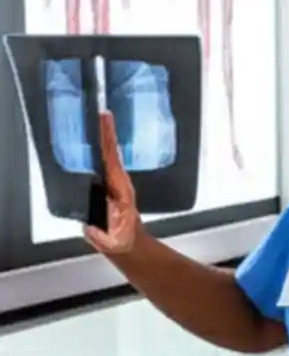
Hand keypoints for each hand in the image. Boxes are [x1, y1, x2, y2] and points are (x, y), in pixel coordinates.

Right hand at [83, 111, 142, 255]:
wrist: (128, 244)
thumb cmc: (120, 239)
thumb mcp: (110, 239)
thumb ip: (101, 235)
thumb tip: (93, 230)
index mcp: (119, 187)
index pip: (111, 156)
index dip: (108, 137)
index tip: (106, 118)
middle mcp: (118, 181)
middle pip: (111, 151)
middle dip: (106, 132)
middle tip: (102, 112)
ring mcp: (115, 182)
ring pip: (109, 156)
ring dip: (104, 139)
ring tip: (99, 120)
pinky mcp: (110, 186)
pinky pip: (104, 164)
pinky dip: (100, 151)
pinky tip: (94, 144)